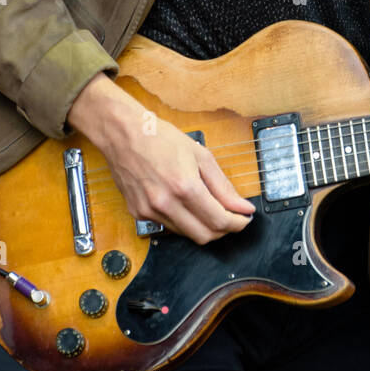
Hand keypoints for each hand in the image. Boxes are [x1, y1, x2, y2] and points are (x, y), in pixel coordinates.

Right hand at [68, 73, 254, 243]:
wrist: (124, 134)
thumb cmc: (161, 138)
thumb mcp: (200, 155)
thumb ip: (223, 186)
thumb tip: (242, 206)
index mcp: (184, 187)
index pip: (219, 221)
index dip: (237, 224)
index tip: (245, 218)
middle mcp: (165, 204)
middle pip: (203, 236)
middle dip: (223, 230)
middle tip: (232, 217)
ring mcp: (149, 211)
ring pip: (186, 234)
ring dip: (203, 226)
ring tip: (210, 207)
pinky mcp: (138, 213)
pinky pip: (168, 226)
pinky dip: (183, 220)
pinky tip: (185, 204)